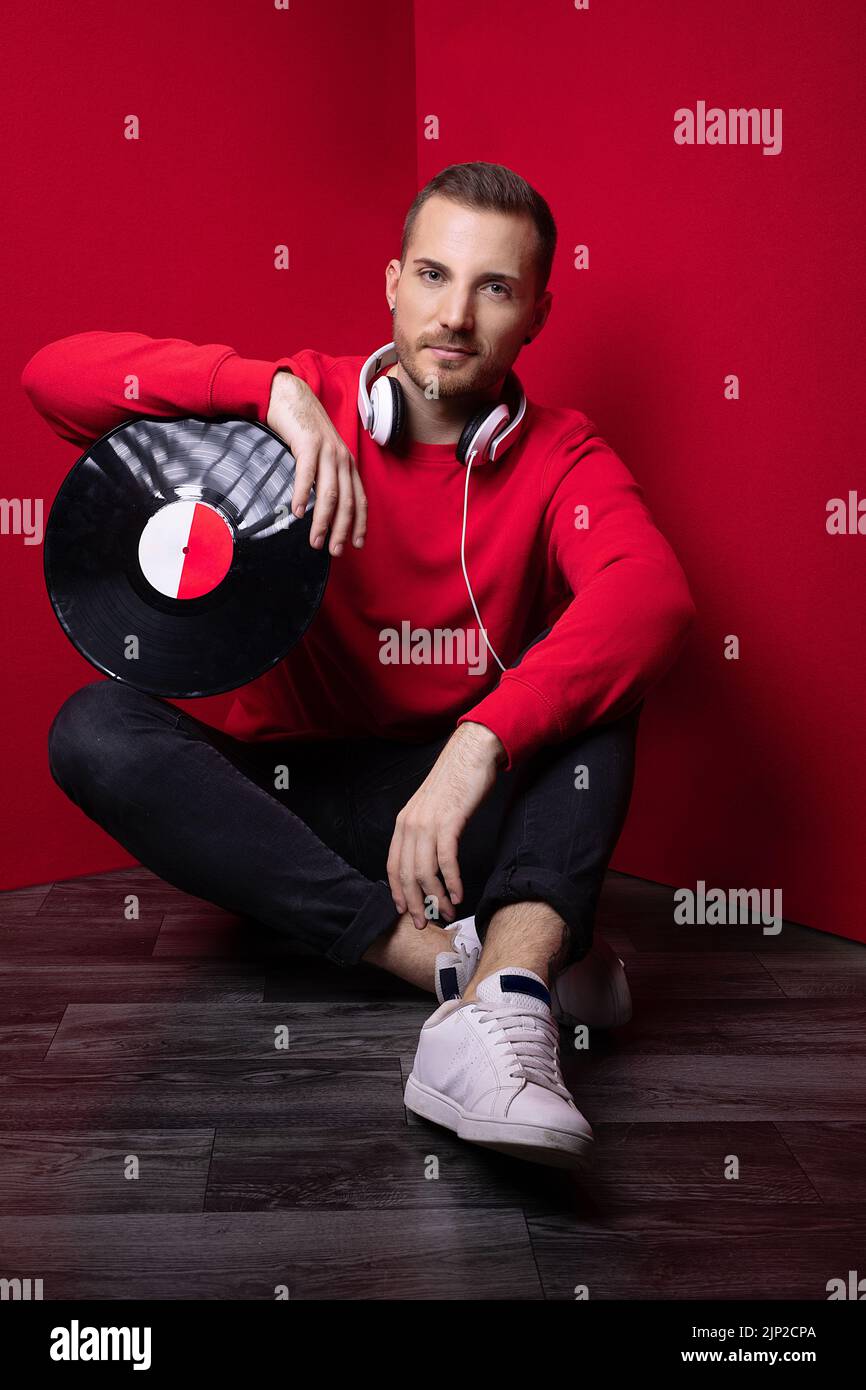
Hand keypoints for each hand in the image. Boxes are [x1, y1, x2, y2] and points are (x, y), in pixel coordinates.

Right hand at [267, 369, 366, 555]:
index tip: (357, 544)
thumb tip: (321, 505)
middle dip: (341, 530)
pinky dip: (303, 495)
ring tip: (315, 541)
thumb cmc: (303, 429)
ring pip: (329, 493)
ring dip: (322, 521)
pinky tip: (298, 513)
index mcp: (347, 463)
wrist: (290, 396)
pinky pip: (307, 475)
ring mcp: (326, 451)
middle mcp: (341, 458)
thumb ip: (325, 475)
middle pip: (346, 502)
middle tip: (334, 552)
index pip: (359, 498)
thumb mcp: (321, 453)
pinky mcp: (307, 443)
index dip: (360, 523)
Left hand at [386, 722, 505, 929]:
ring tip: (448, 913)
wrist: (471, 754)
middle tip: (425, 923)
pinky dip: (453, 882)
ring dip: (437, 898)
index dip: (397, 891)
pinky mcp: (449, 822)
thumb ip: (426, 831)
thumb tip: (429, 858)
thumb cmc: (455, 781)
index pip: (393, 865)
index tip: (406, 910)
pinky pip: (446, 861)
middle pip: (407, 874)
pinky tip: (459, 894)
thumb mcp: (431, 808)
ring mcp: (428, 823)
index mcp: (403, 822)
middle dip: (415, 903)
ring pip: (425, 872)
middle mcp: (410, 824)